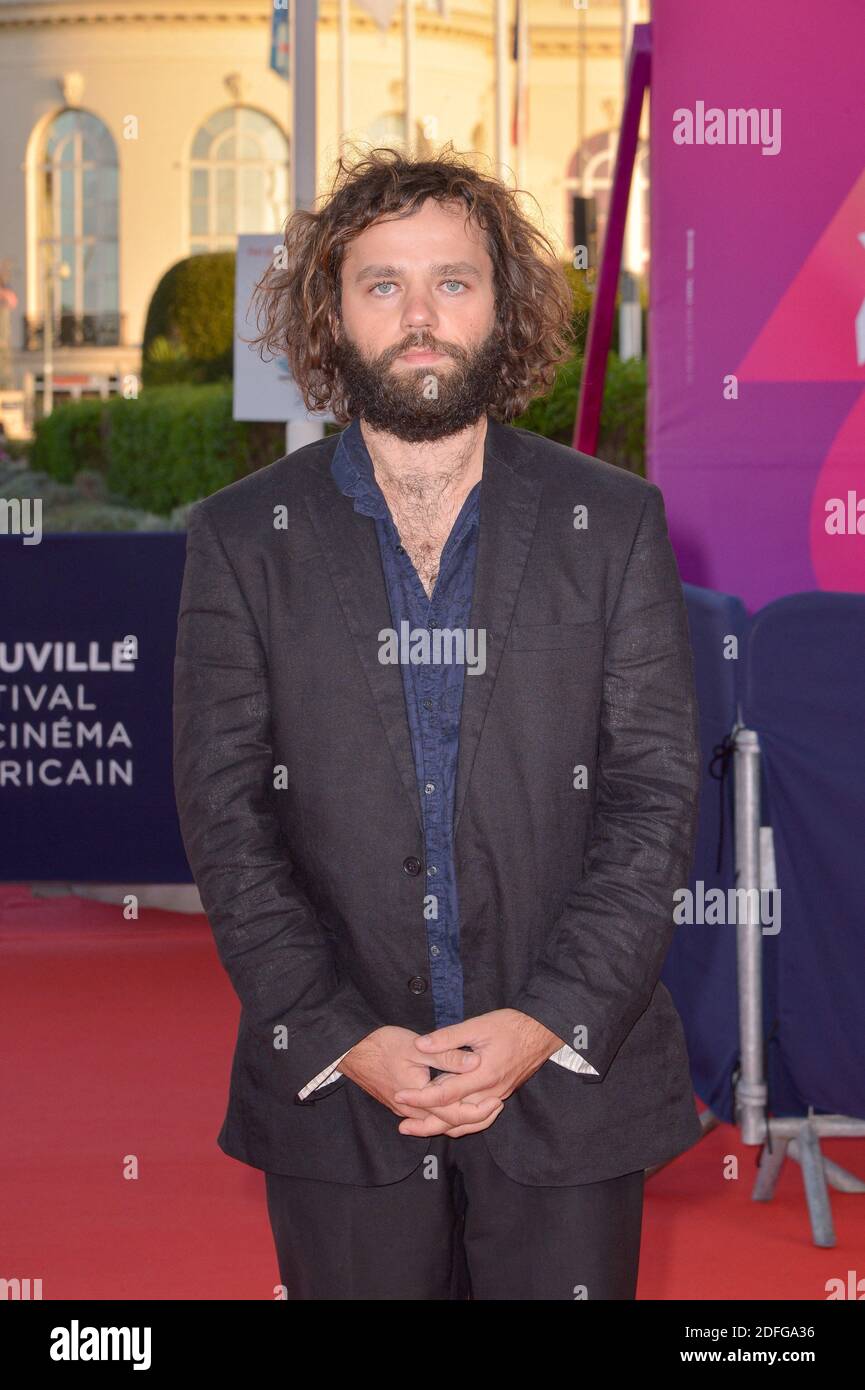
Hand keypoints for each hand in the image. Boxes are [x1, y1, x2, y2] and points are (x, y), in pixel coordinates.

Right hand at [339, 1026, 498, 1134]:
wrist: (351, 1052)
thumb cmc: (381, 1045)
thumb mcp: (416, 1047)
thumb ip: (447, 1056)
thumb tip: (475, 1063)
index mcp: (419, 1098)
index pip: (455, 1114)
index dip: (479, 1110)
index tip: (497, 1100)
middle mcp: (412, 1112)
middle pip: (449, 1125)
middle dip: (475, 1118)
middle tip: (496, 1106)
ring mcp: (405, 1111)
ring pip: (438, 1123)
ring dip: (462, 1118)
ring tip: (483, 1108)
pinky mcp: (401, 1106)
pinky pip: (429, 1118)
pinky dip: (446, 1115)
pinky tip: (457, 1104)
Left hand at [392, 1009, 564, 1136]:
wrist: (541, 1032)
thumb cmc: (511, 1025)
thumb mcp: (478, 1025)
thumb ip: (448, 1037)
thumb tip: (420, 1044)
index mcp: (483, 1075)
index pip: (444, 1095)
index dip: (419, 1098)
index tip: (400, 1096)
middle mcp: (490, 1092)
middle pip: (454, 1118)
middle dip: (426, 1124)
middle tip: (402, 1126)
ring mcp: (497, 1097)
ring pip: (466, 1123)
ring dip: (442, 1128)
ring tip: (418, 1128)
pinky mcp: (500, 1095)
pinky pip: (477, 1118)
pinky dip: (460, 1124)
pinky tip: (447, 1120)